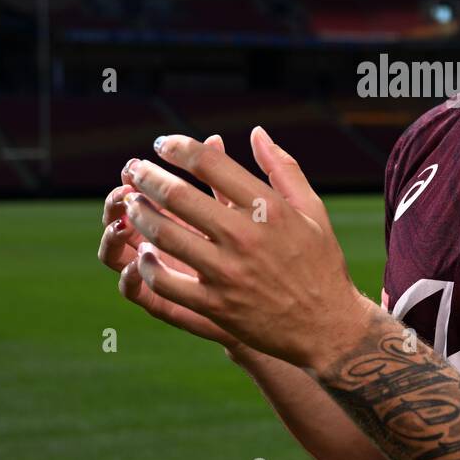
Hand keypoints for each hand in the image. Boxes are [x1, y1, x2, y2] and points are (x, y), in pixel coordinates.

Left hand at [120, 128, 376, 368]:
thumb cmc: (320, 263)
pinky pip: (166, 282)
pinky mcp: (215, 306)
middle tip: (133, 168)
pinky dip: (147, 264)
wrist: (328, 326)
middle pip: (178, 196)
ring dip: (140, 215)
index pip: (210, 164)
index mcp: (269, 208)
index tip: (164, 144)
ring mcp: (227, 273)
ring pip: (165, 236)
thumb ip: (283, 168)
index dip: (179, 148)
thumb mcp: (312, 210)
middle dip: (148, 176)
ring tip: (131, 204)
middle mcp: (246, 237)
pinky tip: (142, 251)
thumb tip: (257, 133)